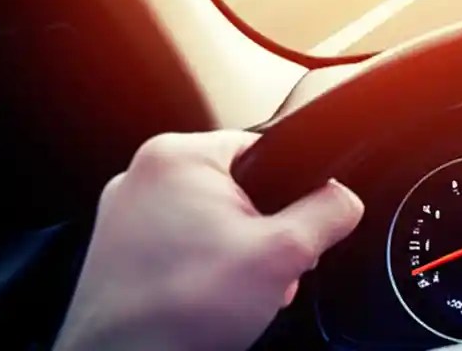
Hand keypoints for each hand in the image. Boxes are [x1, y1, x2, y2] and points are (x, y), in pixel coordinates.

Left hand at [54, 131, 363, 350]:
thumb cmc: (179, 312)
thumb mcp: (284, 254)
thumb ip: (328, 213)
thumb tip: (344, 200)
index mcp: (178, 156)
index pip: (265, 149)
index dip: (292, 195)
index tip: (288, 233)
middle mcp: (142, 175)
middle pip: (239, 189)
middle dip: (262, 232)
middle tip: (261, 271)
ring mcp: (123, 215)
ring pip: (209, 220)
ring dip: (235, 253)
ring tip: (231, 291)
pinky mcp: (117, 251)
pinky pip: (180, 243)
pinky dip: (201, 267)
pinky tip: (206, 299)